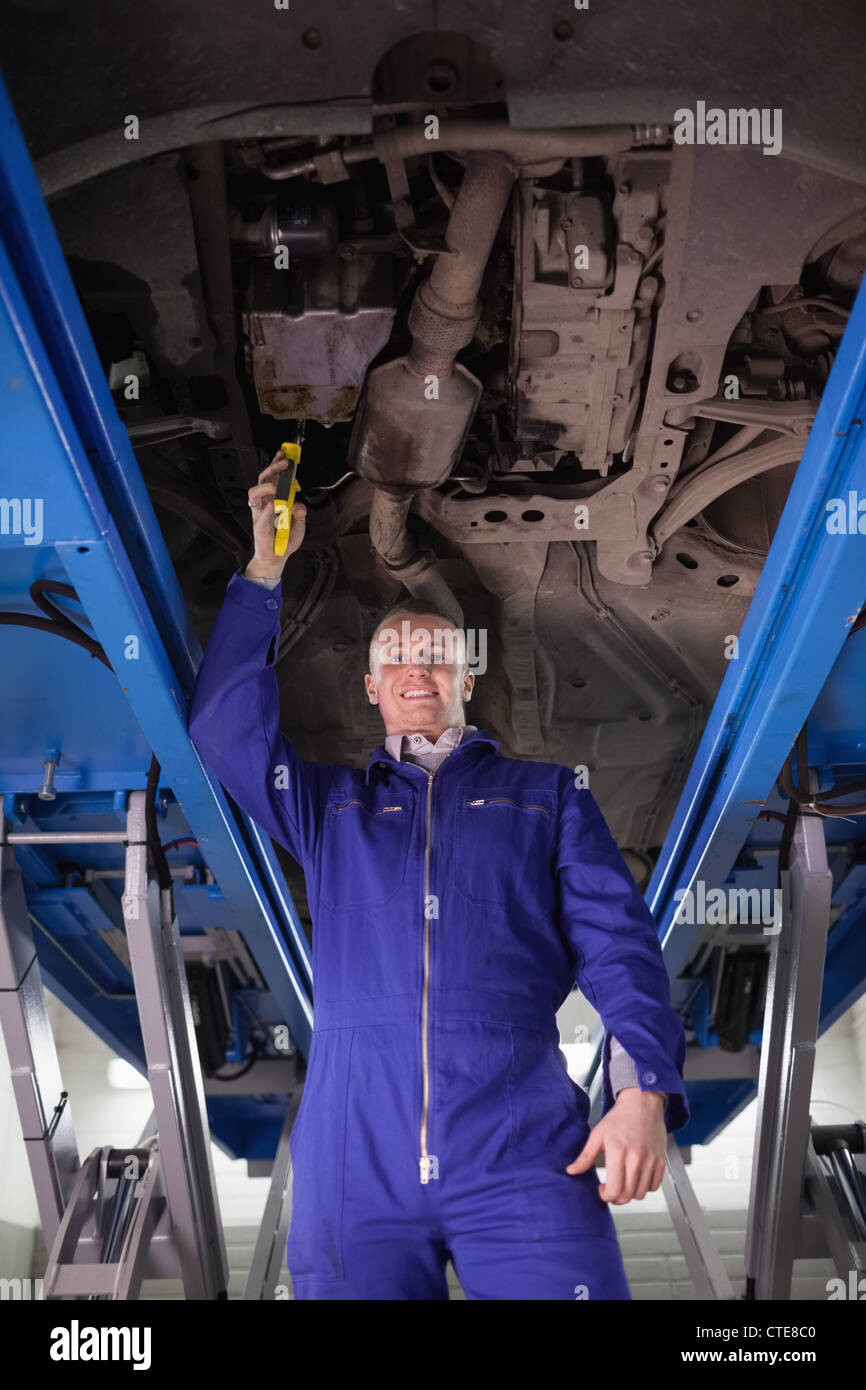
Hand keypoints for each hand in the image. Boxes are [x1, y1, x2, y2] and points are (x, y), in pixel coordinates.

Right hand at [245, 449, 306, 579]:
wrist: (276, 558)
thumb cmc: (284, 540)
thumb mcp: (298, 525)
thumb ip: (300, 514)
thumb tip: (299, 506)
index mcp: (273, 500)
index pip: (272, 478)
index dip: (276, 465)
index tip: (284, 455)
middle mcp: (264, 504)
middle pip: (263, 480)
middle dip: (273, 469)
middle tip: (284, 464)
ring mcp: (259, 514)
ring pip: (255, 493)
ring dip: (266, 487)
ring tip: (277, 487)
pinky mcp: (259, 527)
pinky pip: (261, 517)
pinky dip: (267, 511)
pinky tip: (273, 506)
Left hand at [566, 1088, 666, 1202]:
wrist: (643, 1103)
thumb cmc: (620, 1117)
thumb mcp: (598, 1134)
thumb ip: (585, 1156)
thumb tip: (572, 1171)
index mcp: (618, 1152)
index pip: (614, 1190)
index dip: (606, 1196)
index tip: (602, 1190)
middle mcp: (636, 1158)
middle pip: (627, 1195)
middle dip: (616, 1197)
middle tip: (610, 1190)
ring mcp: (650, 1160)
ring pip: (641, 1193)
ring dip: (630, 1193)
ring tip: (623, 1183)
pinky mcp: (661, 1161)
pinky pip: (654, 1186)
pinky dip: (644, 1187)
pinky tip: (636, 1178)